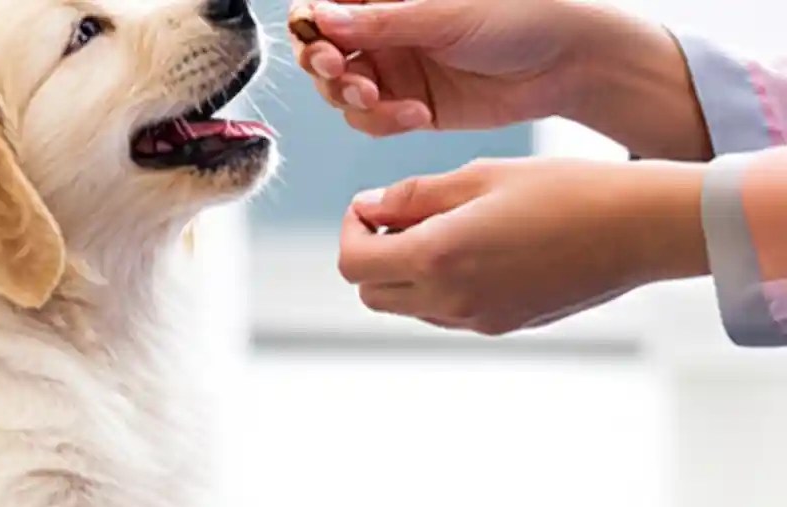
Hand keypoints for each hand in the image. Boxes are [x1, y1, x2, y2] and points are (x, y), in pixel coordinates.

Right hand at [289, 0, 711, 158]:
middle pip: (324, 55)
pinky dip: (384, 122)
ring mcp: (396, 73)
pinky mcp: (410, 109)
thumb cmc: (519, 16)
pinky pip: (373, 122)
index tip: (319, 38)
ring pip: (342, 95)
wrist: (567, 63)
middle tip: (342, 72)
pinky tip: (416, 114)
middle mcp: (386, 33)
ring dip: (352, 99)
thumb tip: (322, 18)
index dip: (311, 25)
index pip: (324, 9)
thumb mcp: (445, 14)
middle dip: (327, 67)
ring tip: (377, 97)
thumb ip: (382, 20)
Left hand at [337, 158, 709, 334]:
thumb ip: (414, 195)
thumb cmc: (566, 190)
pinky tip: (476, 249)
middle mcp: (451, 300)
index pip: (353, 264)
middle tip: (400, 217)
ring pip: (407, 307)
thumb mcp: (481, 176)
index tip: (370, 207)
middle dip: (372, 255)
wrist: (639, 229)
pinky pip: (444, 313)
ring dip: (405, 272)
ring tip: (444, 227)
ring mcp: (477, 320)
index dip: (351, 231)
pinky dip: (439, 285)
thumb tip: (369, 208)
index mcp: (439, 257)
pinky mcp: (501, 326)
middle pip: (371, 294)